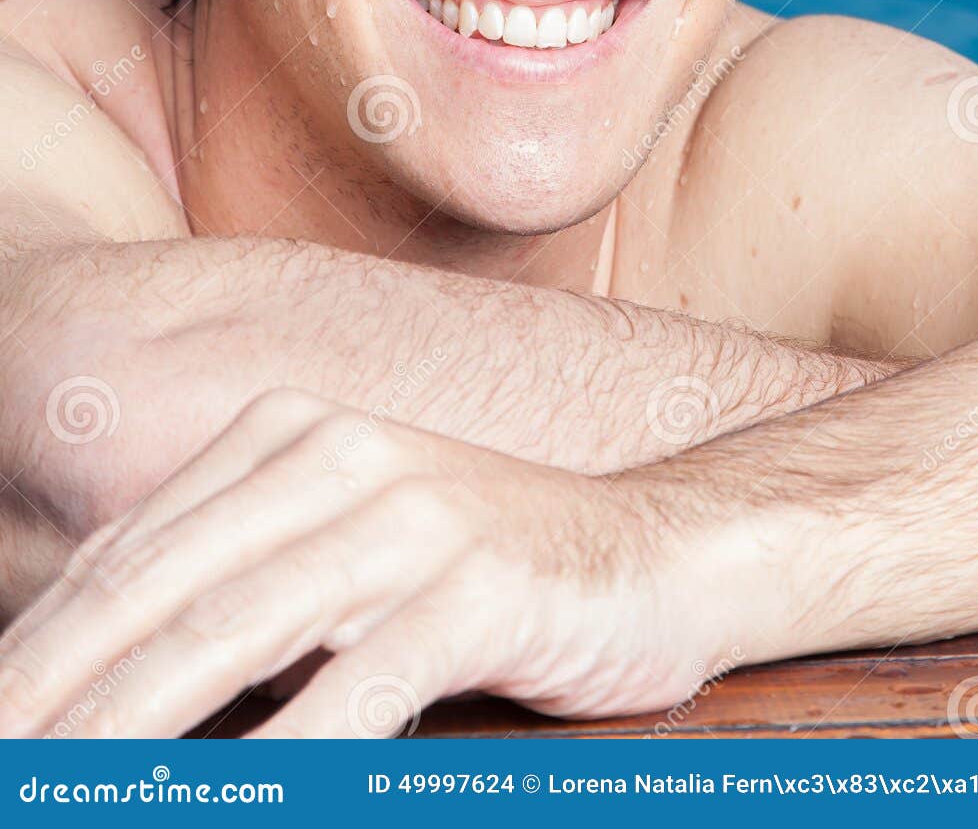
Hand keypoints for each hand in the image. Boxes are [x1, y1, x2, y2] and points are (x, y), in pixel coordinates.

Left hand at [0, 387, 696, 737]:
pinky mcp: (481, 584)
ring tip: (64, 792)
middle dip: (56, 696)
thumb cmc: (486, 572)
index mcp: (291, 435)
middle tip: (0, 769)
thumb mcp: (348, 553)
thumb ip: (239, 582)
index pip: (132, 554)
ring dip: (132, 732)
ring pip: (234, 632)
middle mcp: (340, 456)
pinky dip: (289, 755)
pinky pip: (359, 687)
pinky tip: (244, 796)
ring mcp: (413, 514)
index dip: (41, 650)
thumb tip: (97, 674)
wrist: (660, 551)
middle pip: (161, 592)